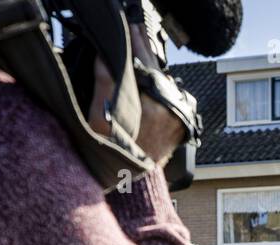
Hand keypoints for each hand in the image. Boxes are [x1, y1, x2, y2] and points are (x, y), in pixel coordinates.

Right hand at [86, 25, 187, 165]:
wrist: (126, 183)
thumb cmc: (112, 154)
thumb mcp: (100, 117)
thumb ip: (105, 82)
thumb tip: (105, 55)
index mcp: (154, 105)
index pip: (145, 63)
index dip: (136, 41)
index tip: (131, 26)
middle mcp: (170, 111)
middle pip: (157, 71)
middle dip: (144, 50)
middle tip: (136, 31)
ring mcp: (177, 119)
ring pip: (164, 85)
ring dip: (151, 70)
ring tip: (139, 51)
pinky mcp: (178, 127)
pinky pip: (169, 99)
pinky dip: (158, 88)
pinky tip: (149, 80)